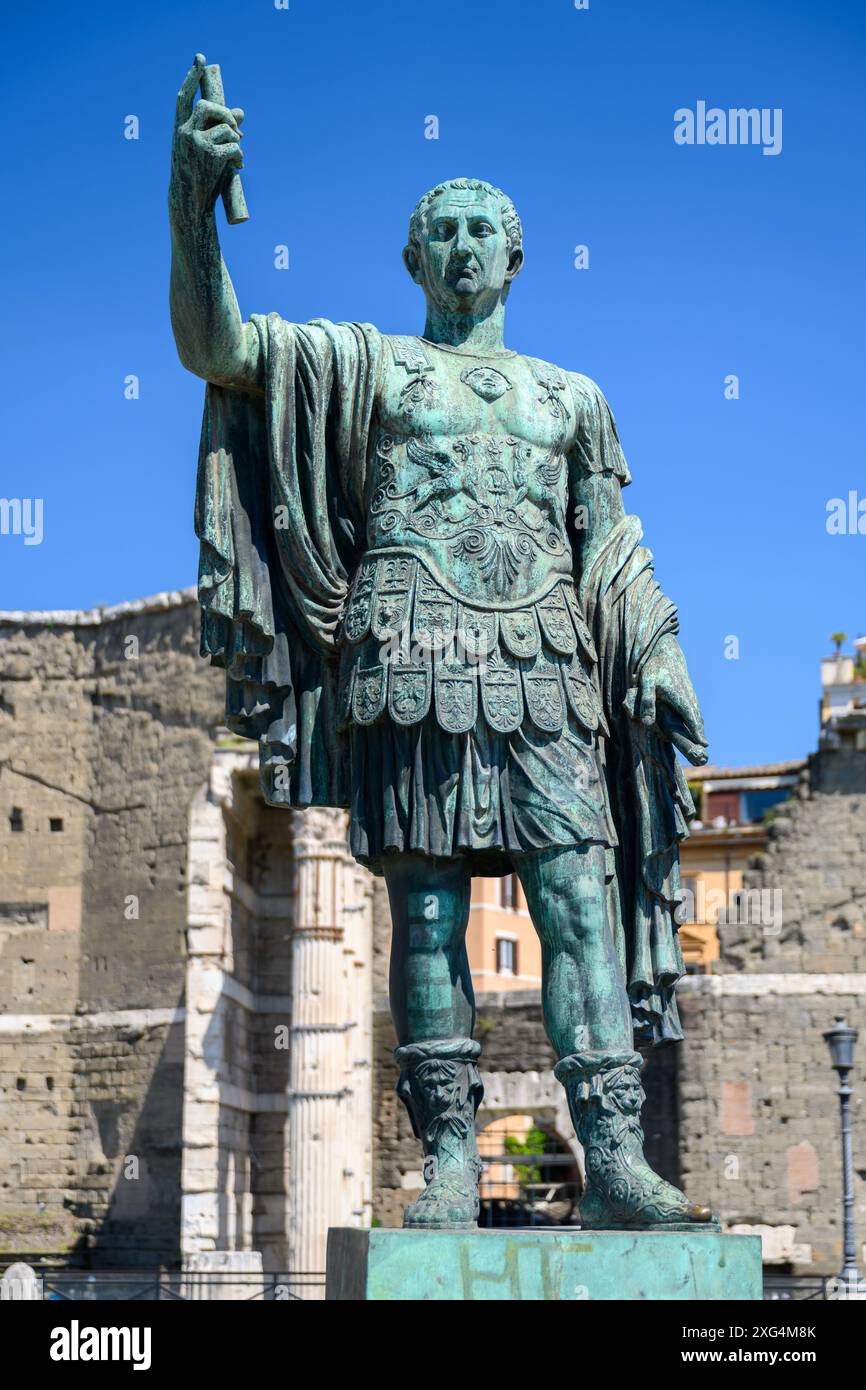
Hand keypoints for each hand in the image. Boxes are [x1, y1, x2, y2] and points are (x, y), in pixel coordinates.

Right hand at [170, 58, 243, 213]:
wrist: (190, 204)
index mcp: (179, 130)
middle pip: (209, 107)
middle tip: (236, 129)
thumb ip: (218, 130)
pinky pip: (234, 145)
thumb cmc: (197, 177)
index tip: (200, 59)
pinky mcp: (210, 156)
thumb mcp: (203, 151)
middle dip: (226, 115)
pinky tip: (239, 167)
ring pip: (226, 128)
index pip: (184, 98)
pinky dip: (240, 155)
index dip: (192, 78)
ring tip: (236, 157)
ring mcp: (196, 144)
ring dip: (236, 141)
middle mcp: (184, 133)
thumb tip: (241, 111)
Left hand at [635, 634, 707, 765]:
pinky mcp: (689, 696)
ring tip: (701, 747)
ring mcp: (691, 697)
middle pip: (698, 720)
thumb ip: (646, 702)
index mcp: (680, 697)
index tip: (704, 744)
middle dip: (701, 736)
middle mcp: (689, 698)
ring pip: (698, 717)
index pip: (691, 717)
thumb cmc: (655, 668)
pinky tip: (696, 732)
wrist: (666, 652)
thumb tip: (647, 723)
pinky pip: (695, 713)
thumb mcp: (647, 682)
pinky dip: (697, 723)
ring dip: (700, 731)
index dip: (697, 731)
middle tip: (704, 753)